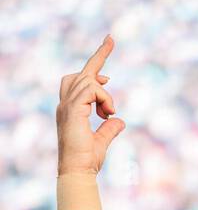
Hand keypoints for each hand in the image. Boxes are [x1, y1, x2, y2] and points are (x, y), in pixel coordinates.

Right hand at [56, 34, 124, 174]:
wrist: (78, 170)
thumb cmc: (87, 160)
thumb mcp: (102, 140)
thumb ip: (109, 128)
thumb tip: (119, 121)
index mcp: (71, 109)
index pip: (80, 82)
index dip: (94, 73)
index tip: (108, 72)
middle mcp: (66, 103)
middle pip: (83, 72)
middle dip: (99, 55)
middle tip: (111, 38)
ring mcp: (67, 104)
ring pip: (90, 80)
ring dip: (105, 95)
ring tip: (108, 113)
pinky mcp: (73, 108)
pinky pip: (92, 89)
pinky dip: (104, 99)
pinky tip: (107, 113)